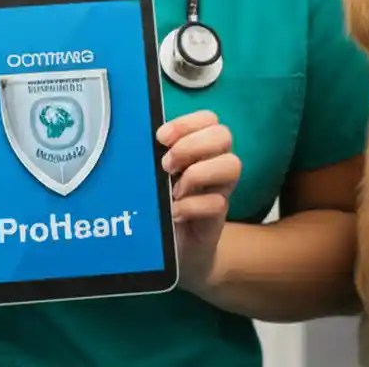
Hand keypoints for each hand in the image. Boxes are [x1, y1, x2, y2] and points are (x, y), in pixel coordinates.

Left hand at [156, 110, 241, 296]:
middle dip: (191, 145)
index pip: (208, 119)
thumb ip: (151, 156)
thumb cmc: (159, 204)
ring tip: (173, 189)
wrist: (171, 249)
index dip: (186, 123)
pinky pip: (217, 202)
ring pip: (232, 164)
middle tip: (166, 165)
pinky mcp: (218, 217)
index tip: (160, 138)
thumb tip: (136, 136)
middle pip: (223, 135)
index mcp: (198, 147)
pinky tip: (174, 213)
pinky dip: (192, 206)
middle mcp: (214, 163)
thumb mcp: (153, 175)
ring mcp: (219, 189)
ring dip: (198, 173)